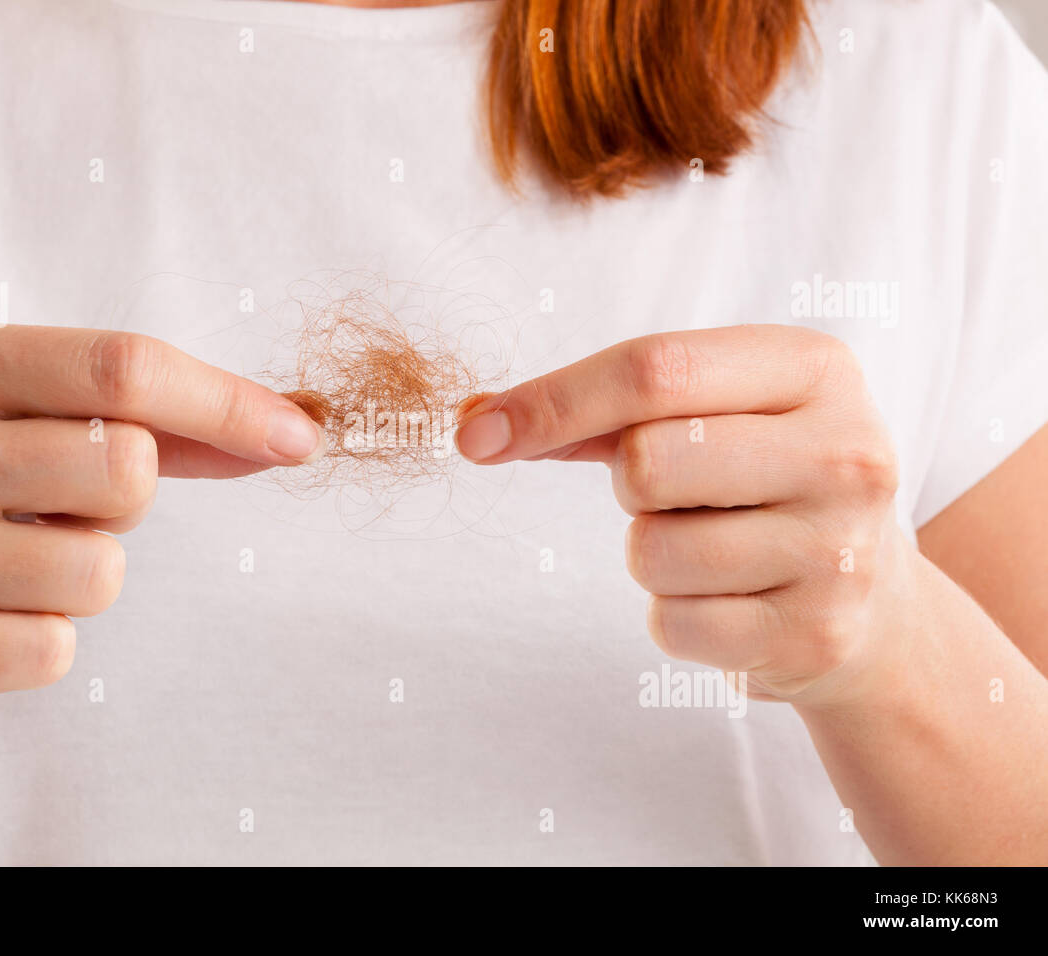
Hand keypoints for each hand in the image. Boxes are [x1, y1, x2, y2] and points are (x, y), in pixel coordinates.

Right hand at [0, 325, 324, 718]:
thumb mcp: (32, 423)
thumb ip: (160, 421)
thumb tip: (290, 431)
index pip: (125, 366)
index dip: (229, 403)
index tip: (300, 437)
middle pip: (128, 467)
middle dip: (129, 501)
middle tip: (64, 509)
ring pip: (102, 569)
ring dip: (86, 577)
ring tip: (19, 566)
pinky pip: (57, 648)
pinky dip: (47, 641)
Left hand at [456, 324, 909, 707]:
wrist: (875, 594)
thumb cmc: (763, 479)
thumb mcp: (716, 412)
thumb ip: (601, 411)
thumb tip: (476, 425)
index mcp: (816, 369)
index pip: (654, 369)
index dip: (550, 401)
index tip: (476, 434)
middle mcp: (846, 453)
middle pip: (646, 462)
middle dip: (629, 484)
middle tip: (677, 492)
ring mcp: (839, 552)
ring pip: (650, 551)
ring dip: (651, 553)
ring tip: (716, 545)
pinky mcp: (815, 636)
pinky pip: (670, 623)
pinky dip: (674, 613)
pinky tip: (730, 598)